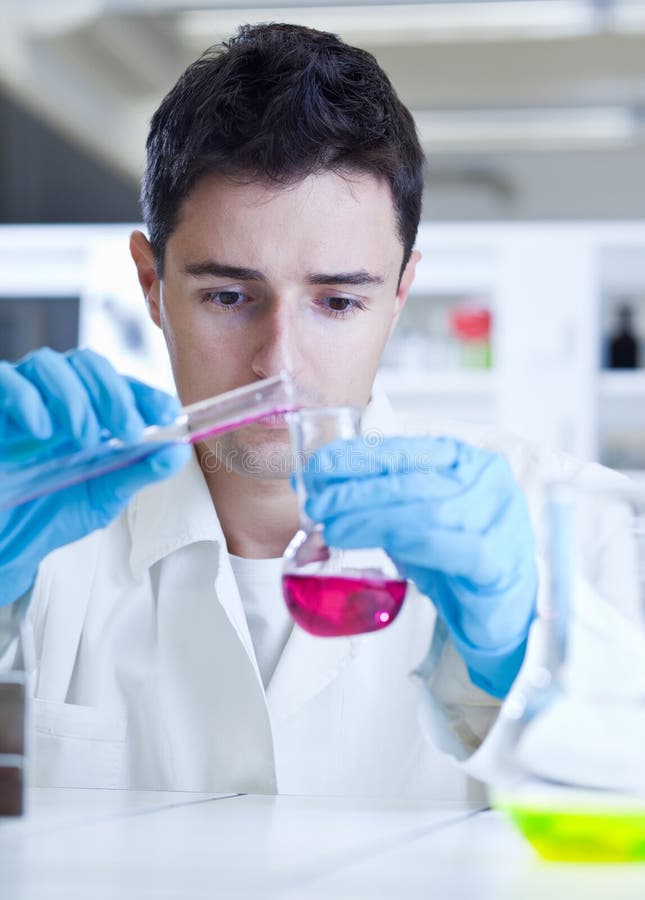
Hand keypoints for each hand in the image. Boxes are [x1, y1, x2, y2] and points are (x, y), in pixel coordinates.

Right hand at [0, 347, 189, 605]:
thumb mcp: (105, 495)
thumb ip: (140, 470)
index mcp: (90, 412)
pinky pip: (4, 380)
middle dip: (114, 394)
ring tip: (87, 439)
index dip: (146, 394)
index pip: (121, 385)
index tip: (168, 413)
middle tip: (129, 432)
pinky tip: (43, 431)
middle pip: (88, 365)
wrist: (7, 542)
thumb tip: (180, 450)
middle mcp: (56, 397)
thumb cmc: (53, 512)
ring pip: (49, 364)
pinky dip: (27, 398)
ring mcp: (22, 400)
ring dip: (76, 398)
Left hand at [302, 435, 537, 697]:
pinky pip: (449, 546)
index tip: (319, 467)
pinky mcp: (499, 561)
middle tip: (319, 504)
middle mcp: (487, 482)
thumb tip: (313, 486)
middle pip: (411, 479)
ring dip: (372, 518)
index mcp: (465, 461)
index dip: (358, 457)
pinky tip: (380, 551)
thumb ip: (374, 501)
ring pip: (426, 510)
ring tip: (334, 528)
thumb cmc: (457, 560)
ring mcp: (498, 519)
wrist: (505, 613)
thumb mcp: (412, 520)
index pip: (406, 450)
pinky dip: (408, 543)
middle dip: (357, 490)